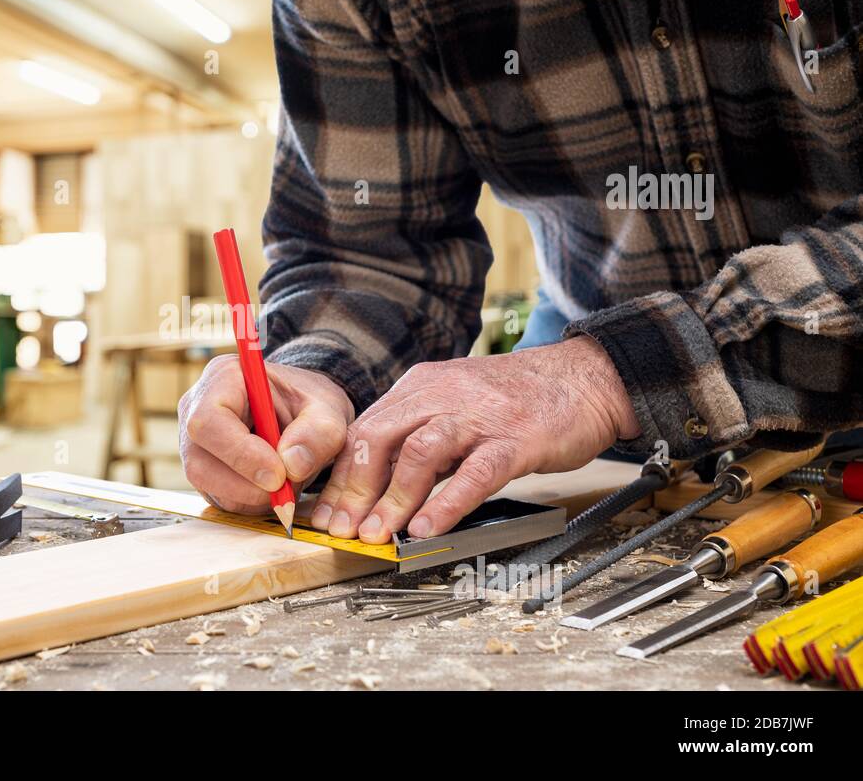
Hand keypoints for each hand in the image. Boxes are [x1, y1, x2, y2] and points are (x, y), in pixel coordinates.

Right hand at [179, 355, 354, 512]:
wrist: (302, 413)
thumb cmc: (308, 403)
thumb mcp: (327, 410)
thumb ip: (317, 434)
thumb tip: (291, 466)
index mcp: (223, 378)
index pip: (209, 421)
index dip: (240, 454)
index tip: (279, 475)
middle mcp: (197, 410)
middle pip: (199, 461)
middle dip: (246, 485)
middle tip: (287, 489)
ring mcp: (194, 444)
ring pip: (207, 485)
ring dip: (252, 496)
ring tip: (287, 482)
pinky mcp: (204, 471)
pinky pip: (219, 497)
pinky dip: (251, 502)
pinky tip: (274, 486)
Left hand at [314, 336, 640, 542]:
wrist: (585, 377)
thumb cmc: (515, 400)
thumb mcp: (453, 405)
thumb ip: (415, 436)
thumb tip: (374, 485)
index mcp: (420, 387)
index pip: (363, 431)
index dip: (340, 477)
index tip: (327, 515)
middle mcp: (442, 396)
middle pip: (380, 438)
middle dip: (356, 489)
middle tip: (345, 530)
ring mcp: (479, 416)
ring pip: (421, 453)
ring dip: (394, 498)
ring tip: (380, 533)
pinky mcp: (516, 439)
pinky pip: (475, 472)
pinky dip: (447, 502)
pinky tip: (429, 527)